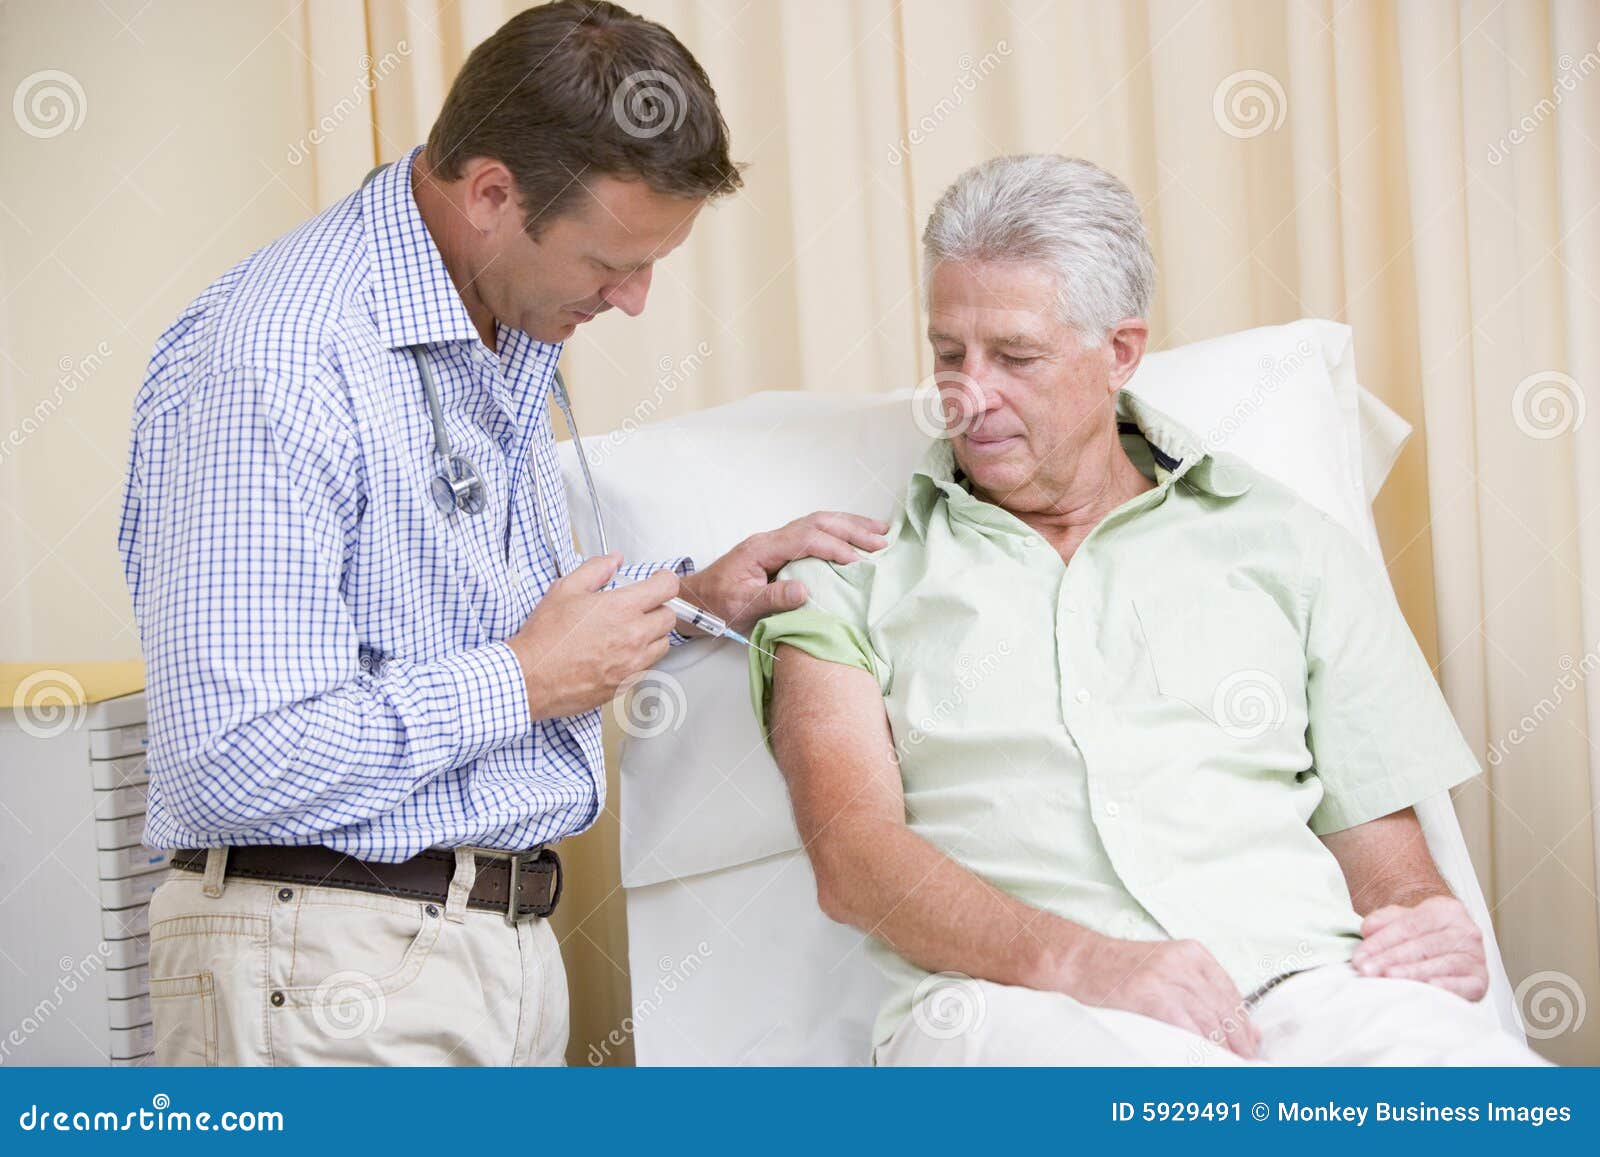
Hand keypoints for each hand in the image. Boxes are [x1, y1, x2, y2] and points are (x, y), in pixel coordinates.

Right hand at [505, 553, 677, 719]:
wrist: (532, 677)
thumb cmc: (545, 638)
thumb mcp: (565, 590)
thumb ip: (595, 570)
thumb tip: (613, 560)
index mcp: (621, 608)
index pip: (666, 588)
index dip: (664, 580)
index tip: (658, 581)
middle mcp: (633, 636)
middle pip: (669, 617)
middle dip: (657, 608)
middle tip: (640, 607)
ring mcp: (633, 662)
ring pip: (662, 644)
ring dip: (652, 635)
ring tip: (628, 631)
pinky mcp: (626, 683)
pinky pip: (647, 667)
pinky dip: (640, 658)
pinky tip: (618, 652)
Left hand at [677, 510, 889, 634]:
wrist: (696, 599)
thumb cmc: (717, 605)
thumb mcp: (742, 607)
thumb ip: (773, 598)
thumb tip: (805, 591)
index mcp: (762, 549)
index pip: (805, 539)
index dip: (834, 547)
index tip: (859, 561)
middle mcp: (771, 539)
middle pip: (816, 522)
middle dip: (851, 529)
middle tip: (882, 539)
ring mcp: (775, 541)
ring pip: (817, 523)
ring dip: (849, 525)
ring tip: (879, 531)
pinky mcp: (780, 549)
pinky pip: (813, 533)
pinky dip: (838, 532)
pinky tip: (854, 538)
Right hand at [1063, 935, 1259, 1058]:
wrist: (1078, 962)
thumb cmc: (1118, 970)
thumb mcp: (1164, 966)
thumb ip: (1196, 989)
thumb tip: (1236, 1026)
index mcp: (1191, 952)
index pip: (1230, 991)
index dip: (1244, 1023)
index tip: (1251, 1045)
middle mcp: (1182, 962)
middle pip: (1224, 1007)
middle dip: (1239, 1039)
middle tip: (1247, 1062)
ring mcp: (1165, 978)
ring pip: (1209, 1020)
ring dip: (1223, 1047)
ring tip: (1231, 1066)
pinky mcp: (1149, 996)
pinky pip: (1186, 1027)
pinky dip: (1198, 1046)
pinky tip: (1204, 1059)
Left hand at [1350, 893, 1487, 999]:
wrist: (1448, 946)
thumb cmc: (1421, 934)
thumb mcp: (1402, 920)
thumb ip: (1383, 920)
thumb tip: (1368, 928)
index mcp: (1447, 910)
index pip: (1410, 925)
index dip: (1382, 941)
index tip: (1360, 955)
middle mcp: (1466, 931)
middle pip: (1423, 945)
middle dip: (1391, 958)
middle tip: (1367, 970)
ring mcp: (1476, 956)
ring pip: (1442, 963)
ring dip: (1413, 972)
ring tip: (1388, 978)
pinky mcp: (1481, 980)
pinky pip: (1466, 983)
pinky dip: (1449, 986)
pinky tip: (1430, 987)